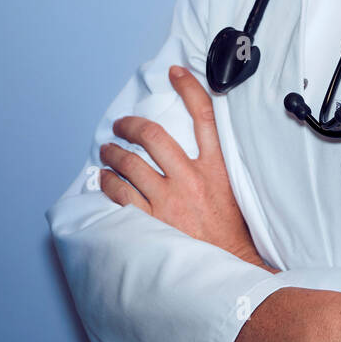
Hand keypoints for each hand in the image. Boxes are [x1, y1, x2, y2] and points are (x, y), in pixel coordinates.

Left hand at [98, 64, 277, 271]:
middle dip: (131, 125)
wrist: (230, 267)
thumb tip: (200, 144)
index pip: (204, 116)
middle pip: (154, 136)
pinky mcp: (151, 222)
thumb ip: (217, 164)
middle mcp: (190, 179)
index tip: (176, 74)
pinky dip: (108, 183)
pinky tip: (104, 179)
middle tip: (121, 125)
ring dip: (113, 154)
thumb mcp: (236, 189)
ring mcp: (168, 200)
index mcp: (217, 167)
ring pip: (130, 164)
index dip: (189, 89)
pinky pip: (119, 195)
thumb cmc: (232, 232)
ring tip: (107, 151)